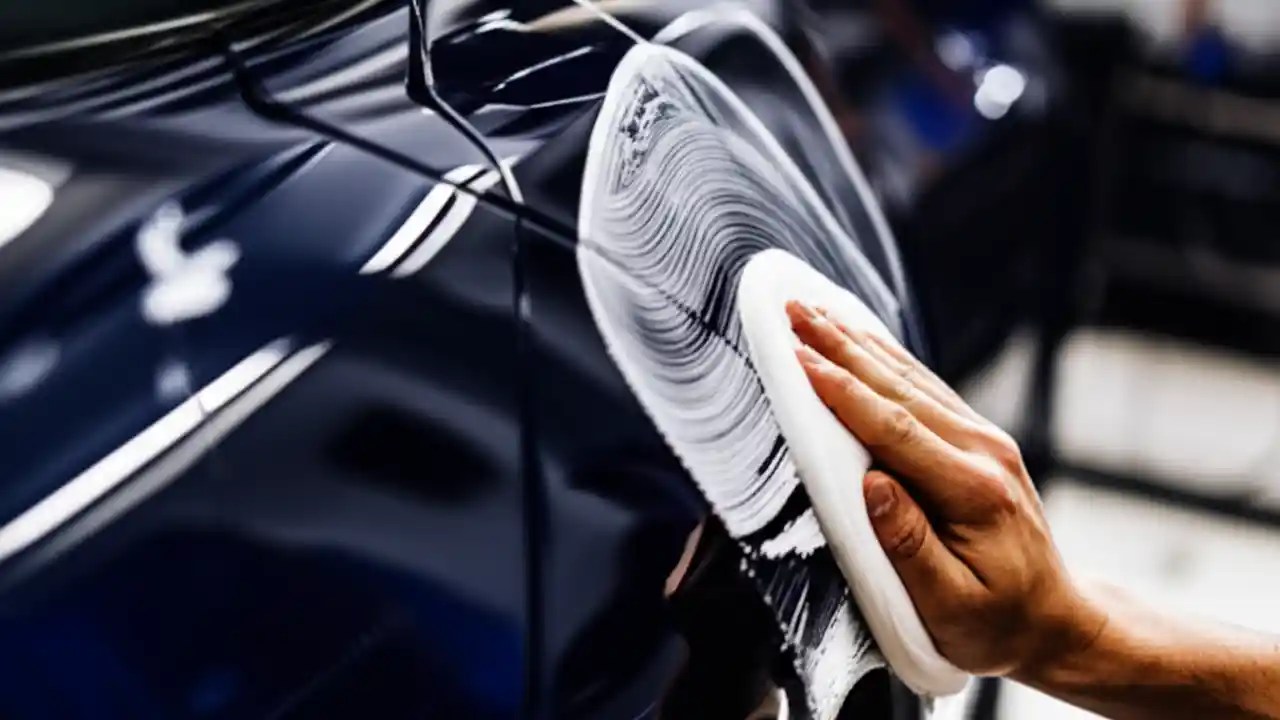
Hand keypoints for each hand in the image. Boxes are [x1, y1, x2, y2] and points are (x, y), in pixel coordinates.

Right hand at [786, 300, 1106, 678]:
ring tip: (814, 312)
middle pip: (899, 388)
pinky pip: (924, 388)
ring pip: (912, 379)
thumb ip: (910, 545)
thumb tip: (871, 484)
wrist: (1055, 621)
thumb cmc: (996, 625)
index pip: (894, 429)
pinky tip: (861, 338)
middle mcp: (983, 451)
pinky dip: (887, 358)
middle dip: (839, 346)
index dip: (842, 391)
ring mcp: (985, 441)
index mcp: (973, 490)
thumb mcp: (951, 605)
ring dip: (858, 343)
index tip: (797, 357)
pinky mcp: (978, 441)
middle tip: (792, 310)